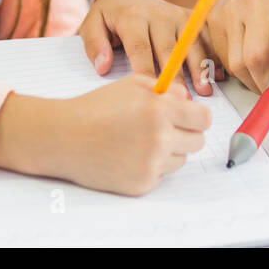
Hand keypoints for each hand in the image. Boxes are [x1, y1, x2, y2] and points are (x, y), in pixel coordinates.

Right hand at [47, 75, 210, 194]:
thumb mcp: (131, 84)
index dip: (197, 117)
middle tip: (164, 129)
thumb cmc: (95, 108)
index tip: (189, 117)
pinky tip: (128, 156)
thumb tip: (189, 101)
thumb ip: (166, 89)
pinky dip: (151, 167)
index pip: (204, 119)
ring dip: (168, 152)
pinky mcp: (142, 184)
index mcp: (160, 110)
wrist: (64, 137)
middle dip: (185, 134)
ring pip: (181, 160)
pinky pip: (161, 175)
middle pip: (198, 142)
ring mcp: (151, 164)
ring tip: (139, 141)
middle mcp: (160, 138)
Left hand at [80, 0, 224, 93]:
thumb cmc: (109, 17)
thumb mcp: (91, 25)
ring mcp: (176, 14)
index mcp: (132, 16)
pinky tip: (217, 75)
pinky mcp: (189, 16)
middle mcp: (157, 13)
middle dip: (178, 76)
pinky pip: (205, 35)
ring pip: (192, 42)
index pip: (140, 47)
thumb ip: (94, 45)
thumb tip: (103, 67)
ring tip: (205, 91)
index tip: (153, 94)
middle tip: (183, 100)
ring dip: (201, 67)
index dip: (147, 71)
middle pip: (170, 48)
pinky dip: (213, 54)